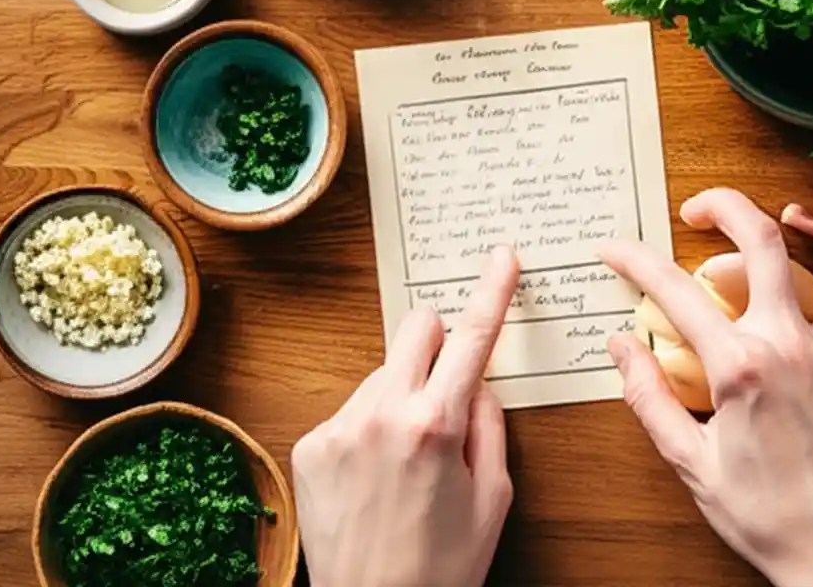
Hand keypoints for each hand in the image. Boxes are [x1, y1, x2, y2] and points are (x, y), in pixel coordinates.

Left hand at [291, 247, 519, 586]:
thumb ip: (490, 426)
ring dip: (401, 395)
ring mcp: (339, 426)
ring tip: (406, 461)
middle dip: (438, 343)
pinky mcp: (310, 445)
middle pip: (415, 329)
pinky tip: (374, 476)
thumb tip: (477, 384)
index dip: (493, 292)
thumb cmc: (442, 567)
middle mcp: (381, 413)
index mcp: (437, 425)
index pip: (472, 339)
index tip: (502, 257)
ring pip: (382, 373)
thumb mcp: (494, 498)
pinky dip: (368, 427)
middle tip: (448, 385)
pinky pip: (350, 410)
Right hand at [601, 189, 812, 586]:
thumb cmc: (763, 515)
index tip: (616, 250)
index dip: (637, 261)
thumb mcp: (688, 462)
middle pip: (765, 243)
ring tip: (800, 216)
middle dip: (727, 207)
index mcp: (741, 368)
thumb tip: (621, 347)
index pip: (675, 292)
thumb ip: (649, 397)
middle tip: (700, 210)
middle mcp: (794, 347)